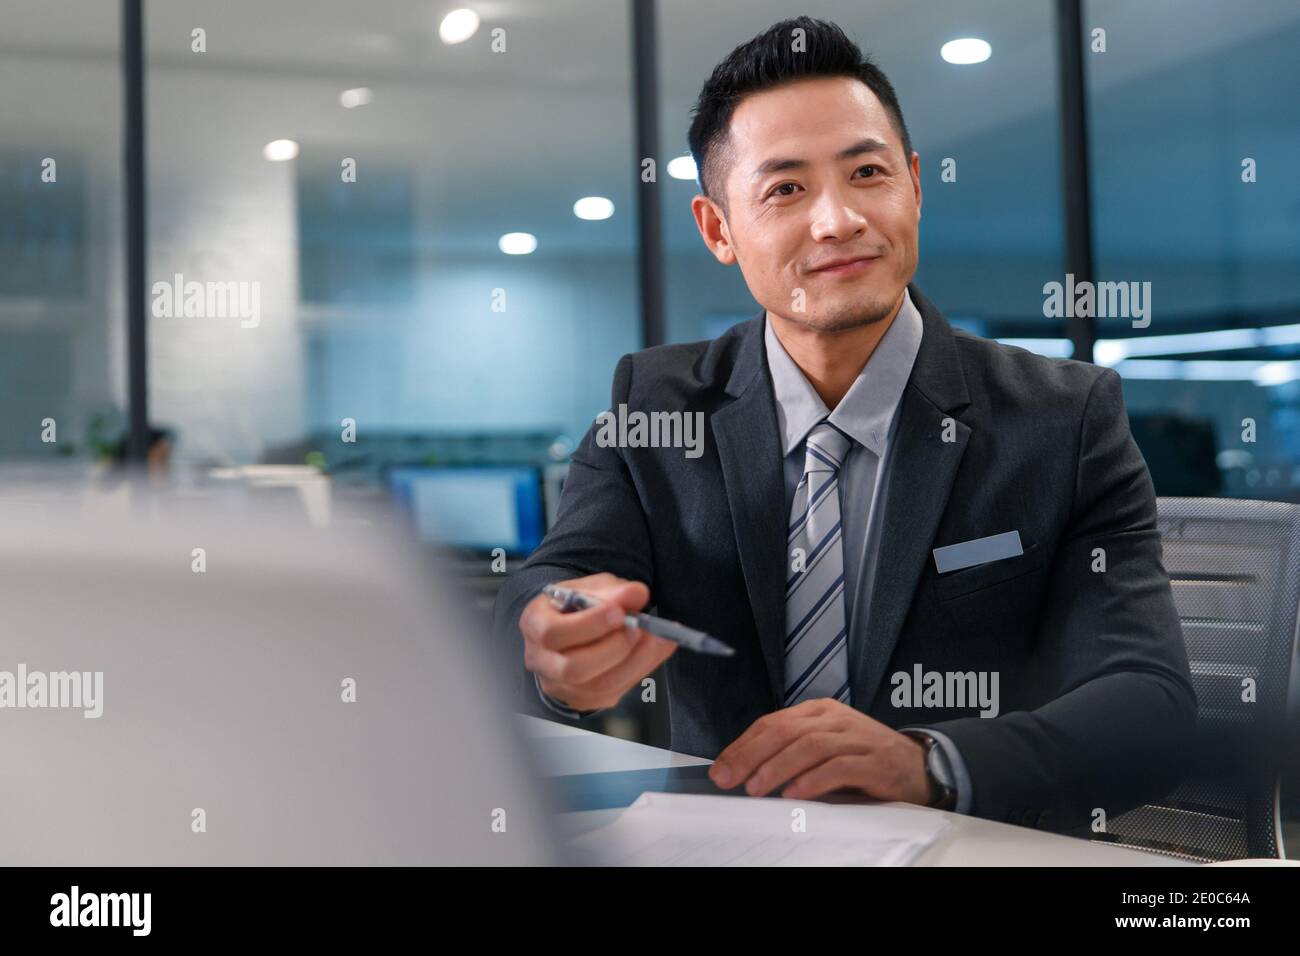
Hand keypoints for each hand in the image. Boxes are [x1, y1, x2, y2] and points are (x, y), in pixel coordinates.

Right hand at [519, 572, 676, 711]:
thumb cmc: (577, 606)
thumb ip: (613, 590)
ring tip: (655, 638)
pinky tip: (655, 650)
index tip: (619, 612)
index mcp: (534, 624)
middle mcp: (540, 660)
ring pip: (598, 686)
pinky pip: (614, 692)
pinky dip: (641, 670)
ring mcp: (560, 685)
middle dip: (613, 648)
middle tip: (638, 629)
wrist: (573, 627)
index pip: (552, 633)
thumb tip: (636, 594)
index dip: (588, 625)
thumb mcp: (591, 588)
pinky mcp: (582, 699)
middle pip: (573, 668)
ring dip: (633, 661)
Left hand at [708, 698, 931, 804]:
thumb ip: (792, 753)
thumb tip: (745, 772)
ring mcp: (858, 737)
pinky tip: (796, 793)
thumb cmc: (864, 759)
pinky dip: (814, 779)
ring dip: (778, 767)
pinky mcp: (876, 761)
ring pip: (810, 746)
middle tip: (729, 779)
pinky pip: (840, 766)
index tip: (721, 769)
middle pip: (786, 730)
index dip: (743, 745)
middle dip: (752, 755)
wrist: (919, 766)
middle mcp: (837, 719)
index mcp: (820, 711)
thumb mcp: (826, 748)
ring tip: (757, 787)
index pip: (773, 722)